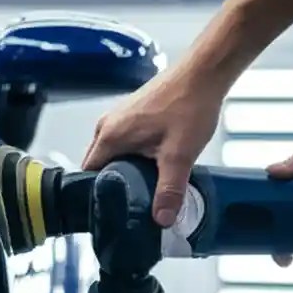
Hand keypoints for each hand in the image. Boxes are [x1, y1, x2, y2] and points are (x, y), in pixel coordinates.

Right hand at [83, 67, 228, 226]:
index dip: (98, 194)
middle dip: (112, 184)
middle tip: (131, 204)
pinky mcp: (132, 113)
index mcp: (109, 136)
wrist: (204, 72)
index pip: (88, 174)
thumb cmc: (189, 106)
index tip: (112, 211)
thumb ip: (169, 190)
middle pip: (98, 165)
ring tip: (143, 187)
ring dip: (124, 169)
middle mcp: (107, 125)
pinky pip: (122, 141)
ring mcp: (119, 117)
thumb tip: (161, 220)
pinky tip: (152, 164)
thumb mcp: (180, 155)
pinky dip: (132, 155)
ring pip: (111, 153)